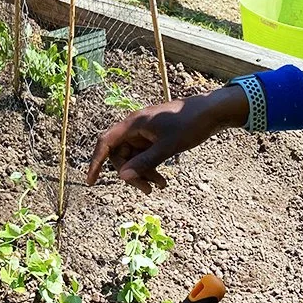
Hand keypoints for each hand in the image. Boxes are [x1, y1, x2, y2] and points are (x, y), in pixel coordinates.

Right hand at [87, 87, 246, 193]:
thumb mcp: (167, 147)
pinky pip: (145, 155)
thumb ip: (144, 163)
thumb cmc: (189, 125)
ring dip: (143, 173)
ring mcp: (144, 132)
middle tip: (147, 190)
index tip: (91, 182)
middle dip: (130, 173)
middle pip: (120, 154)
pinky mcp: (154, 137)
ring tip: (161, 186)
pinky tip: (162, 181)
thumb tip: (121, 178)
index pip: (106, 143)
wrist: (211, 112)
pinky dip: (151, 168)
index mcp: (133, 124)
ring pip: (133, 157)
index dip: (96, 162)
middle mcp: (135, 127)